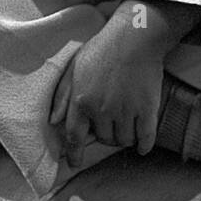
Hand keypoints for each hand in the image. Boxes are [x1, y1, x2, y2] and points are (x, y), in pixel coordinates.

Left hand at [49, 23, 163, 166]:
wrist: (135, 37)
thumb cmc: (103, 48)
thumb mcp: (75, 67)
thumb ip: (62, 94)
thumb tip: (53, 121)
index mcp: (81, 100)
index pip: (74, 136)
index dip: (74, 153)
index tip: (74, 163)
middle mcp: (102, 110)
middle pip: (103, 139)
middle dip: (105, 135)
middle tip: (111, 122)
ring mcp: (125, 110)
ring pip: (124, 140)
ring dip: (124, 137)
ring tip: (126, 123)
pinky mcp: (147, 109)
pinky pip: (145, 138)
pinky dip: (143, 145)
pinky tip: (142, 145)